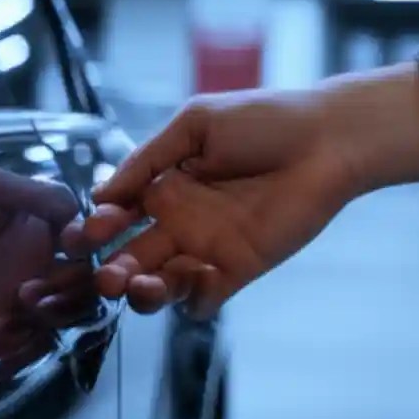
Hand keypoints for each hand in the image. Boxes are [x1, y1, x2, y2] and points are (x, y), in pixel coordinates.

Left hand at [0, 160, 96, 352]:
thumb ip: (30, 193)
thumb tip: (79, 211)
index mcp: (37, 221)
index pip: (84, 236)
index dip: (87, 243)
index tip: (67, 245)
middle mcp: (35, 257)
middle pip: (83, 281)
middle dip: (70, 290)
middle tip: (31, 291)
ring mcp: (19, 292)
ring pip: (62, 313)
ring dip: (47, 318)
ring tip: (11, 312)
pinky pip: (29, 338)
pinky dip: (18, 342)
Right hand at [65, 62, 418, 318]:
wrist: (327, 138)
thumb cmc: (264, 120)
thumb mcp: (195, 125)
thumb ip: (148, 159)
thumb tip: (100, 193)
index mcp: (164, 185)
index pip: (117, 217)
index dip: (98, 229)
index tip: (91, 231)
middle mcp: (179, 222)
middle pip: (131, 258)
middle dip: (111, 272)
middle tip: (106, 277)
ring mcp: (206, 248)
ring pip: (159, 285)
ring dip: (141, 293)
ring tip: (136, 288)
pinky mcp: (238, 269)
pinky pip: (202, 299)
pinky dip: (188, 298)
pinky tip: (189, 278)